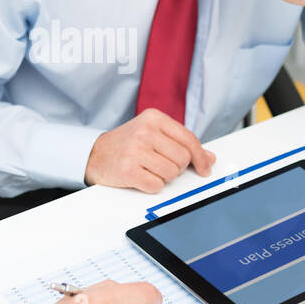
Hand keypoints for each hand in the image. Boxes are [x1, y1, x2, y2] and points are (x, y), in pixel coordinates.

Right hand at [84, 108, 214, 192]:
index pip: (189, 139)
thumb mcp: (154, 135)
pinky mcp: (128, 170)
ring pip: (171, 173)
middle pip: (182, 158)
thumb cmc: (127, 144)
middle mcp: (144, 131)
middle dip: (176, 167)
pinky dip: (152, 185)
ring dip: (164, 177)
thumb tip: (209, 158)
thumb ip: (181, 144)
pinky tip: (141, 176)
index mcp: (154, 118)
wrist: (95, 154)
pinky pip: (156, 185)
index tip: (205, 168)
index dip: (201, 157)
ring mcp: (135, 150)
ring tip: (149, 169)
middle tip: (161, 164)